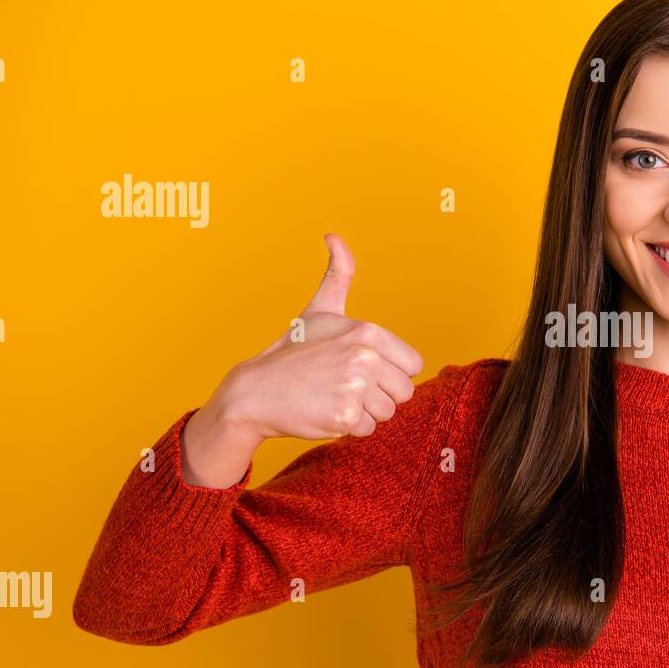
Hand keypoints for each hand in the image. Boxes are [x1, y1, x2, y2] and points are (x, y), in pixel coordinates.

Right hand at [214, 233, 424, 440]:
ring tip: (333, 397)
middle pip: (403, 392)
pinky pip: (367, 431)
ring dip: (363, 412)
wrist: (255, 391)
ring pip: (387, 414)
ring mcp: (355, 387)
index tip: (362, 369)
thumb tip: (334, 237)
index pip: (413, 365)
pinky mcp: (344, 416)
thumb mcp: (320, 310)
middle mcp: (365, 356)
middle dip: (378, 395)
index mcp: (369, 331)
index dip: (391, 372)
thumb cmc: (293, 352)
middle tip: (344, 386)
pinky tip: (324, 412)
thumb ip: (337, 275)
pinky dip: (348, 428)